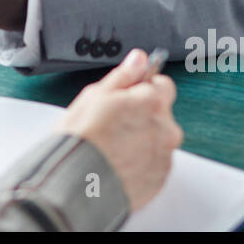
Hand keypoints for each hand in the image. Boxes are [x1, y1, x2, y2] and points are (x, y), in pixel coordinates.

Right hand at [56, 49, 183, 211]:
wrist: (77, 184)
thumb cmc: (82, 139)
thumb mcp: (95, 95)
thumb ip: (123, 75)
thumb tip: (138, 58)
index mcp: (152, 102)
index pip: (163, 85)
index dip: (143, 89)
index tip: (128, 96)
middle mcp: (166, 128)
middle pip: (161, 114)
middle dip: (142, 116)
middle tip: (113, 124)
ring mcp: (164, 156)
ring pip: (157, 140)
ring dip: (142, 141)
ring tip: (112, 148)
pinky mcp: (159, 180)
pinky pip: (154, 165)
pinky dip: (140, 163)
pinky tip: (117, 163)